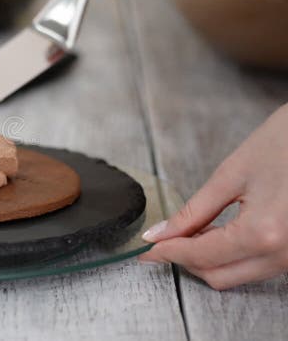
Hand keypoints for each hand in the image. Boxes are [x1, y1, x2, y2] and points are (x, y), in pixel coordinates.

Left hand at [138, 104, 287, 289]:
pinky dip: (231, 256)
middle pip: (218, 276)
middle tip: (161, 241)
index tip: (145, 249)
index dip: (167, 253)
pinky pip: (257, 266)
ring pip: (238, 275)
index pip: (201, 256)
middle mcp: (282, 253)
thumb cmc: (285, 143)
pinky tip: (216, 234)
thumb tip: (160, 233)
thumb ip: (193, 211)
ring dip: (208, 260)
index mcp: (262, 233)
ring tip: (188, 232)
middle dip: (185, 260)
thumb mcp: (231, 175)